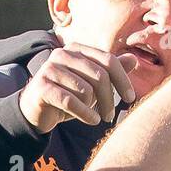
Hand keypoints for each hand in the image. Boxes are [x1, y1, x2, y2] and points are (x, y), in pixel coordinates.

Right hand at [18, 44, 139, 132]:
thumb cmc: (68, 95)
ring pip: (85, 90)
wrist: (36, 111)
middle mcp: (63, 54)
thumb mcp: (92, 85)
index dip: (123, 80)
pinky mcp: (42, 86)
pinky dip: (85, 114)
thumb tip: (133, 59)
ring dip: (92, 106)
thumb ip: (110, 72)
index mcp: (77, 49)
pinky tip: (91, 120)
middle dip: (109, 99)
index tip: (130, 99)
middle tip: (110, 116)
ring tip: (90, 113)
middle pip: (99, 76)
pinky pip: (71, 101)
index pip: (108, 60)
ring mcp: (50, 68)